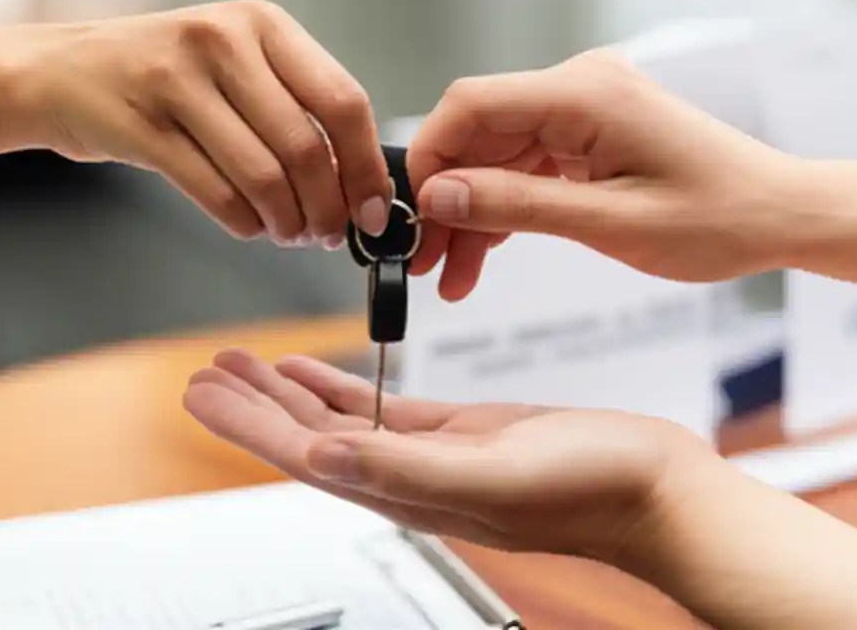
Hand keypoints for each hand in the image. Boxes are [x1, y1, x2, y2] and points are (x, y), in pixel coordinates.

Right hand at [11, 0, 391, 245]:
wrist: (62, 72)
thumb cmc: (165, 74)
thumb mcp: (236, 62)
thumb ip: (296, 106)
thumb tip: (361, 181)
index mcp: (262, 24)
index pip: (343, 101)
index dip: (365, 166)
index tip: (373, 209)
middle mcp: (223, 41)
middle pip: (305, 147)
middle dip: (327, 208)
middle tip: (327, 235)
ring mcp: (177, 81)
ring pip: (262, 176)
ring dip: (285, 222)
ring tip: (288, 232)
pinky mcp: (141, 126)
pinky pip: (215, 194)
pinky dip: (244, 223)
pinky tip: (250, 226)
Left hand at [184, 349, 712, 564]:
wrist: (653, 490)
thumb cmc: (589, 491)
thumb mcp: (490, 474)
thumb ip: (401, 469)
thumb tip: (322, 460)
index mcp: (404, 490)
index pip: (303, 455)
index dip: (248, 425)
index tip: (204, 393)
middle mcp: (406, 475)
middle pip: (307, 437)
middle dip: (254, 404)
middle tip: (208, 371)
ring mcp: (431, 453)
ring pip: (338, 419)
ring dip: (289, 391)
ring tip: (246, 365)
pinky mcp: (461, 430)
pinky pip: (383, 407)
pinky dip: (344, 386)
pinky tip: (320, 370)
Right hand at [406, 48, 811, 298]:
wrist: (779, 215)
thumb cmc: (717, 218)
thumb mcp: (610, 224)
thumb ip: (519, 206)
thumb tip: (440, 196)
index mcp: (585, 94)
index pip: (472, 104)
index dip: (430, 158)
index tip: (409, 215)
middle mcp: (580, 89)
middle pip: (479, 133)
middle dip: (446, 197)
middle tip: (422, 260)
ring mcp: (585, 111)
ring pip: (497, 157)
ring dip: (472, 213)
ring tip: (449, 276)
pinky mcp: (590, 136)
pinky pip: (527, 168)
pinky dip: (504, 210)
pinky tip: (481, 257)